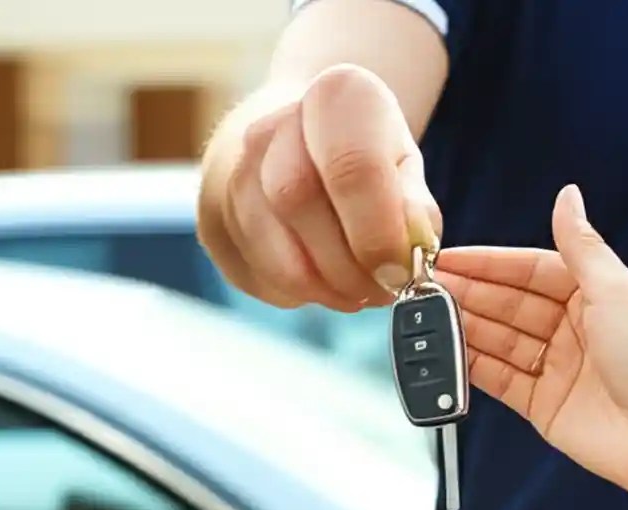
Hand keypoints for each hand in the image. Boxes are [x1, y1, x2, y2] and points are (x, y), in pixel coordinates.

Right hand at [200, 64, 440, 311]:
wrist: (293, 141)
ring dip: (324, 288)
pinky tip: (320, 282)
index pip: (352, 168)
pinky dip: (296, 293)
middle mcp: (270, 126)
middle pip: (300, 205)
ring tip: (356, 291)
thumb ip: (414, 207)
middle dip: (348, 266)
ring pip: (273, 250)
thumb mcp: (402, 165)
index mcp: (332, 98)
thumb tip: (410, 252)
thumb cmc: (358, 154)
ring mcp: (231, 172)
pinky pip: (255, 274)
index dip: (379, 234)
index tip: (400, 271)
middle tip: (380, 288)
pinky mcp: (213, 219)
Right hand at [434, 185, 627, 501]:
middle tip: (428, 287)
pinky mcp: (544, 404)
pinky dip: (471, 367)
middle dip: (470, 294)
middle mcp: (575, 329)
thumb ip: (580, 245)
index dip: (490, 263)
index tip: (450, 257)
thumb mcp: (614, 290)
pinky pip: (499, 379)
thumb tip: (568, 195)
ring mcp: (558, 367)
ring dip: (465, 327)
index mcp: (596, 295)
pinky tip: (446, 354)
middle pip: (511, 304)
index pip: (532, 269)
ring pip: (500, 340)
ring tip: (428, 317)